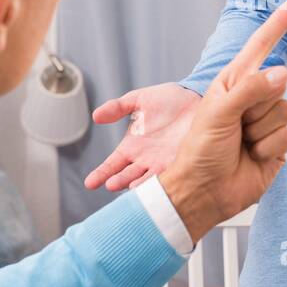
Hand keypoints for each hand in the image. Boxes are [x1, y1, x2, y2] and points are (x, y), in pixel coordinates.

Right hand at [84, 82, 201, 190]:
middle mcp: (144, 160)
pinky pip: (169, 177)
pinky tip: (156, 188)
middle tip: (111, 184)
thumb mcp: (139, 100)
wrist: (197, 98)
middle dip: (118, 181)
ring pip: (146, 181)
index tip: (89, 183)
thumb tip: (95, 116)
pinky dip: (162, 184)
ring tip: (131, 187)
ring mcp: (162, 164)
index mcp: (131, 148)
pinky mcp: (181, 164)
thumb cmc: (168, 99)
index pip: (112, 165)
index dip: (101, 174)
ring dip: (138, 185)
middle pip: (126, 176)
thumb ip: (117, 108)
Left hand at [158, 0, 286, 242]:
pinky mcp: (277, 145)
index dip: (279, 24)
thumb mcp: (219, 112)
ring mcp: (266, 121)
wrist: (204, 192)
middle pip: (279, 83)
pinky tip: (252, 156)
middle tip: (236, 124)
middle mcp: (253, 98)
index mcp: (234, 82)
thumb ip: (251, 89)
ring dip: (262, 130)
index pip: (261, 46)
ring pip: (286, 111)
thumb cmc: (200, 150)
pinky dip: (269, 147)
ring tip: (242, 143)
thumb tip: (284, 73)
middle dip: (259, 105)